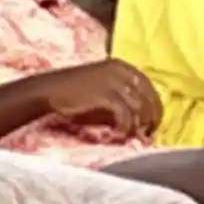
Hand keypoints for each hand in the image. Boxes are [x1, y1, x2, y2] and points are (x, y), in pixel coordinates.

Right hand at [33, 59, 161, 136]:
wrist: (49, 90)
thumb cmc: (75, 93)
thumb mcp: (103, 89)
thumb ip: (123, 98)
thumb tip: (142, 121)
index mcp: (123, 66)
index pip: (149, 87)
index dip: (155, 107)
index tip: (154, 124)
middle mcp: (122, 71)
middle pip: (148, 97)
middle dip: (151, 118)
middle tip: (146, 135)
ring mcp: (114, 82)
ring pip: (139, 107)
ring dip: (138, 125)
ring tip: (131, 137)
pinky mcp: (105, 95)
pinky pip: (125, 115)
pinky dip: (125, 128)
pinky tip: (118, 135)